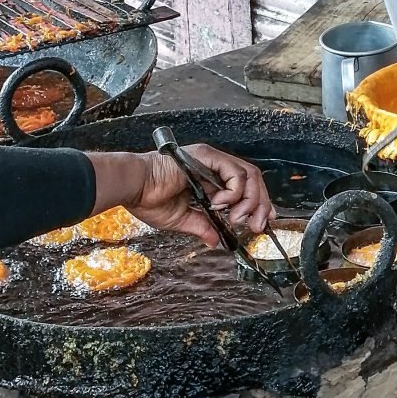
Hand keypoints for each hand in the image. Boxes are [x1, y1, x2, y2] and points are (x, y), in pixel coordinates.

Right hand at [128, 144, 275, 245]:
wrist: (133, 187)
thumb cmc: (148, 198)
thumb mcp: (182, 219)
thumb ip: (202, 227)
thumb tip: (215, 241)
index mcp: (208, 179)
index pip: (244, 188)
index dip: (258, 204)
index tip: (262, 222)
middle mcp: (213, 166)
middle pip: (253, 180)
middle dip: (261, 204)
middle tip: (256, 225)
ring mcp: (211, 160)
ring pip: (249, 175)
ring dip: (249, 200)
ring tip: (236, 217)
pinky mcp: (207, 156)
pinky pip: (234, 173)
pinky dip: (234, 192)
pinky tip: (220, 204)